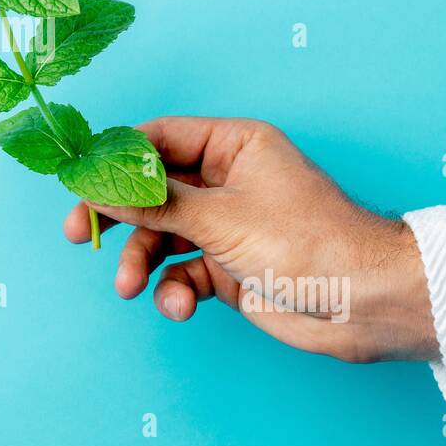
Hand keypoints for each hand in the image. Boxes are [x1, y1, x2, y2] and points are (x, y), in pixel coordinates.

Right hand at [64, 117, 438, 362]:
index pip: (158, 139)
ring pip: (162, 235)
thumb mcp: (220, 219)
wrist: (367, 303)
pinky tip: (179, 306)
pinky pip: (182, 272)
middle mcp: (227, 181)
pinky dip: (173, 290)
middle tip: (80, 234)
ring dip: (142, 261)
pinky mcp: (229, 268)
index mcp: (233, 146)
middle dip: (118, 215)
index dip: (115, 158)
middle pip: (151, 189)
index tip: (78, 179)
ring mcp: (227, 226)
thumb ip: (154, 202)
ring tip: (129, 286)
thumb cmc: (309, 243)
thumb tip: (98, 184)